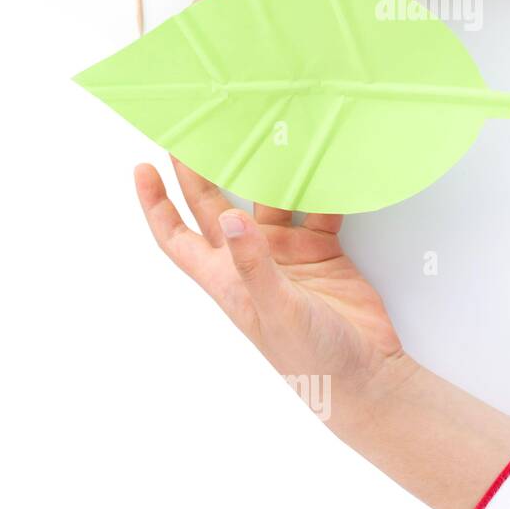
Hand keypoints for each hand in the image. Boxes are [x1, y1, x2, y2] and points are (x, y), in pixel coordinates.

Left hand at [134, 158, 410, 413]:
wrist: (367, 378)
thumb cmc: (310, 358)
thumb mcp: (274, 309)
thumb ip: (253, 264)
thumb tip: (229, 219)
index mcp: (224, 278)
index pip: (176, 236)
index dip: (155, 204)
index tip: (142, 167)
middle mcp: (249, 260)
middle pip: (214, 207)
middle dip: (202, 171)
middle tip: (196, 131)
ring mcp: (286, 254)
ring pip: (269, 201)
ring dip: (268, 172)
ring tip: (264, 132)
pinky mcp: (322, 252)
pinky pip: (318, 210)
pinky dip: (322, 188)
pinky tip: (324, 163)